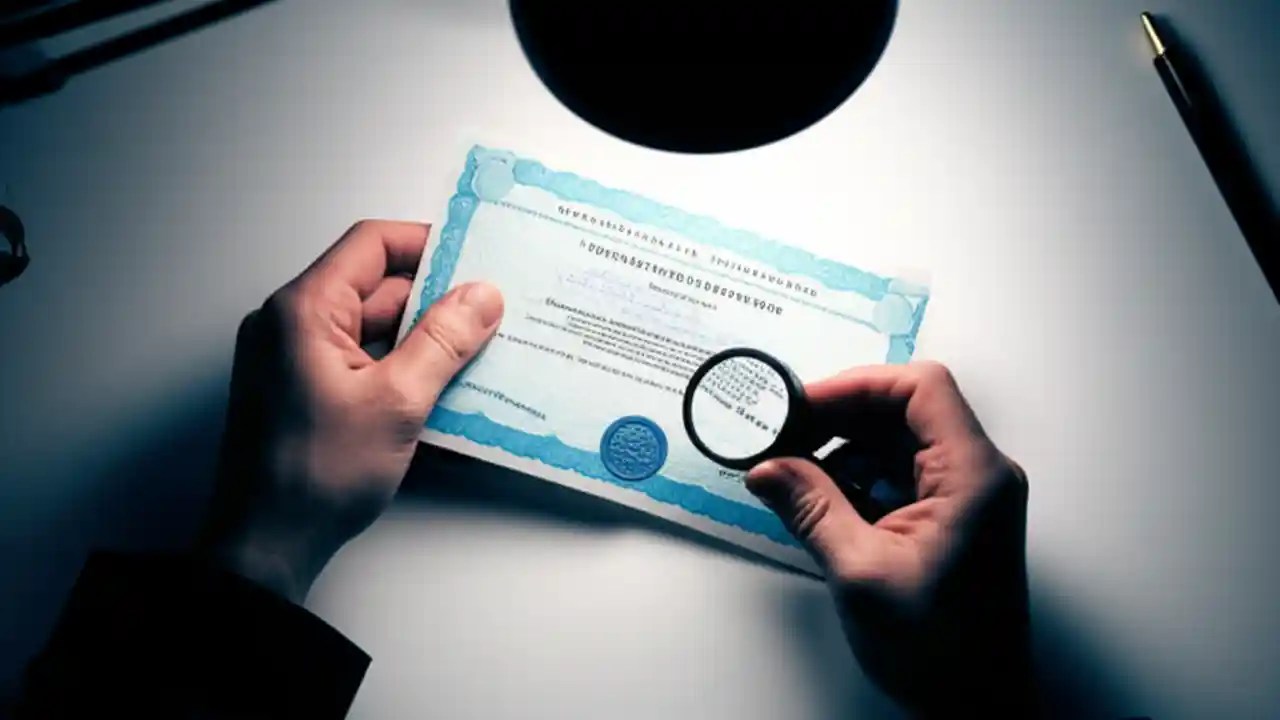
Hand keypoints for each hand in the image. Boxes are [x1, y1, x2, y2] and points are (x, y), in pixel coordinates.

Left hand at [196, 220, 504, 602]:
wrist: (264, 546)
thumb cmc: (311, 478)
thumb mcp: (397, 402)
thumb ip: (443, 341)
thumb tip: (481, 296)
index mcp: (304, 311)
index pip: (372, 245)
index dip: (428, 244)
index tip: (476, 257)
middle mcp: (292, 325)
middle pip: (376, 287)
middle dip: (435, 300)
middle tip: (491, 315)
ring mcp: (295, 358)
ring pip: (373, 327)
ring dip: (422, 338)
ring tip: (475, 354)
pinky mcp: (305, 389)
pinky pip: (362, 359)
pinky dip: (401, 366)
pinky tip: (440, 388)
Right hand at [746, 362, 1031, 715]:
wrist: (976, 710)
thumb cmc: (944, 655)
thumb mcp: (860, 574)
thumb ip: (811, 510)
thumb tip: (770, 468)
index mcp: (973, 477)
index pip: (921, 389)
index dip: (857, 386)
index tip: (805, 404)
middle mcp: (978, 478)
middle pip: (906, 411)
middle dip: (840, 418)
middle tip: (786, 437)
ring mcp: (966, 499)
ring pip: (898, 442)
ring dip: (844, 451)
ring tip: (796, 475)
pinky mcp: (950, 520)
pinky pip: (900, 475)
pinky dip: (858, 479)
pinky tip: (823, 502)